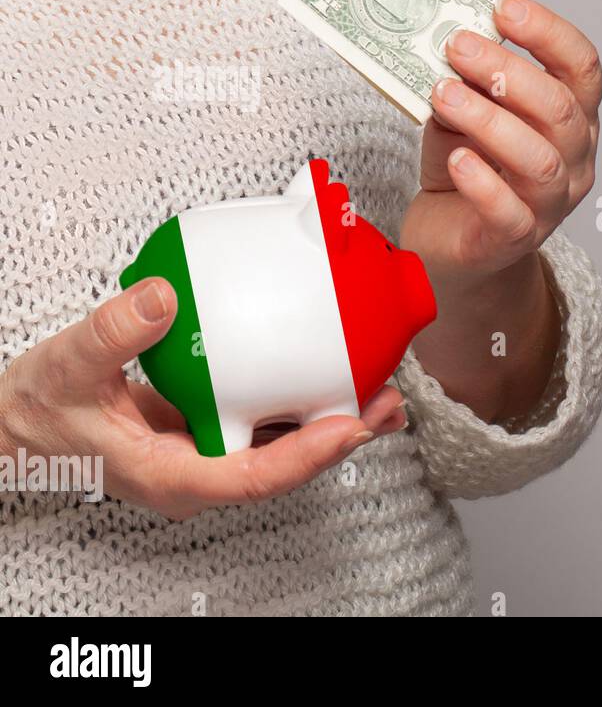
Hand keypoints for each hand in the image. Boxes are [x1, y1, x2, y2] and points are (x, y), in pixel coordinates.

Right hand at [0, 278, 406, 519]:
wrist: (19, 425)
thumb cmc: (40, 409)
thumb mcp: (65, 368)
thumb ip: (111, 335)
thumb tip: (165, 297)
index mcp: (171, 477)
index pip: (252, 478)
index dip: (307, 457)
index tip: (351, 428)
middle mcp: (201, 474)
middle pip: (287, 466)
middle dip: (343, 438)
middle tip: (390, 401)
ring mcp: (210, 455)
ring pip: (285, 447)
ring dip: (336, 421)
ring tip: (385, 388)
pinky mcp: (213, 431)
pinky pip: (268, 422)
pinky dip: (304, 399)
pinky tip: (333, 369)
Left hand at [399, 0, 601, 420]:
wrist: (450, 244)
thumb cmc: (464, 168)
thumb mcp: (463, 112)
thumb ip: (464, 82)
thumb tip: (445, 40)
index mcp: (572, 118)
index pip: (582, 67)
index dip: (549, 33)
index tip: (504, 8)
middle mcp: (574, 159)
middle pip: (561, 109)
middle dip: (509, 70)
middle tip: (458, 45)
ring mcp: (550, 203)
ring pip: (539, 160)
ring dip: (489, 120)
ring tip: (443, 93)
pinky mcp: (515, 239)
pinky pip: (508, 212)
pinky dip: (482, 181)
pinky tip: (455, 159)